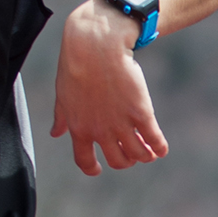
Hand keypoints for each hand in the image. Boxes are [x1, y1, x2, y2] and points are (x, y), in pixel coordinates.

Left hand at [50, 0, 168, 175]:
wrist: (96, 47)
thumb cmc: (77, 66)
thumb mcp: (63, 96)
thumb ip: (61, 118)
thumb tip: (55, 132)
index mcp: (79, 128)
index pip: (85, 160)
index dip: (93, 168)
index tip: (99, 169)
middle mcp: (100, 131)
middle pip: (117, 160)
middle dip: (125, 161)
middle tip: (131, 154)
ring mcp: (122, 123)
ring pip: (137, 154)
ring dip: (144, 156)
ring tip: (149, 151)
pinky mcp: (141, 112)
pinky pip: (154, 139)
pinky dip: (159, 147)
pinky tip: (161, 147)